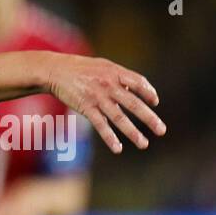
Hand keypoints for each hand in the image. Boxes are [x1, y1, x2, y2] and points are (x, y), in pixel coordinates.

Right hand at [40, 52, 163, 153]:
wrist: (54, 70)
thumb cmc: (79, 68)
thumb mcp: (101, 66)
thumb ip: (118, 76)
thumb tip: (135, 90)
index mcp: (114, 72)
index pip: (138, 82)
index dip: (148, 92)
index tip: (155, 102)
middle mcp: (108, 85)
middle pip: (133, 103)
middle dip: (149, 118)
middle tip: (161, 131)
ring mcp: (97, 97)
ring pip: (119, 118)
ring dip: (133, 132)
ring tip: (144, 144)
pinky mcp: (86, 107)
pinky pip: (100, 125)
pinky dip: (110, 137)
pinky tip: (118, 149)